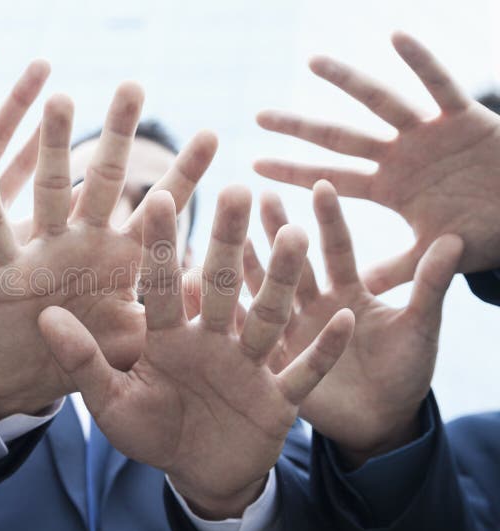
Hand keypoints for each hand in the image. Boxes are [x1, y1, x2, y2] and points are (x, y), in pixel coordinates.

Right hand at [0, 84, 217, 418]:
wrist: (30, 381)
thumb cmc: (89, 356)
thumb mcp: (137, 338)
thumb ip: (171, 316)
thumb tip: (212, 286)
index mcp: (123, 257)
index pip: (160, 209)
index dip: (185, 174)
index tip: (213, 133)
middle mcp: (87, 242)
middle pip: (106, 182)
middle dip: (120, 135)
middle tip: (133, 86)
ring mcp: (46, 251)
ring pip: (52, 191)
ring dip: (56, 147)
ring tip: (62, 98)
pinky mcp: (8, 271)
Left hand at [38, 188, 354, 519]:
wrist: (197, 473)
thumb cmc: (150, 434)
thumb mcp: (110, 402)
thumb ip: (82, 360)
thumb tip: (43, 317)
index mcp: (169, 336)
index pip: (163, 284)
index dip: (159, 245)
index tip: (156, 195)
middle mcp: (212, 339)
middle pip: (222, 286)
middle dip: (227, 243)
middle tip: (236, 191)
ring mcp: (249, 366)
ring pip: (267, 317)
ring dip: (281, 282)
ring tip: (295, 235)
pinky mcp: (280, 397)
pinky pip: (304, 372)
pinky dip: (323, 350)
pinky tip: (348, 317)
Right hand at [242, 180, 461, 465]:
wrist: (381, 422)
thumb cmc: (406, 372)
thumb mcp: (421, 328)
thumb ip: (431, 285)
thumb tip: (455, 239)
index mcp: (348, 291)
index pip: (337, 248)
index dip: (330, 220)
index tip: (321, 185)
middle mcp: (314, 305)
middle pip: (293, 263)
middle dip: (277, 230)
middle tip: (259, 195)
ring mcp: (291, 332)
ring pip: (265, 294)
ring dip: (248, 268)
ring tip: (226, 238)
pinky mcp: (276, 362)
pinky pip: (254, 339)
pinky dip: (235, 320)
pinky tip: (212, 299)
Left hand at [255, 31, 499, 292]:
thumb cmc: (484, 234)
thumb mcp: (433, 254)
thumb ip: (398, 269)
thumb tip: (357, 291)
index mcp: (389, 188)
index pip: (330, 179)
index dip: (294, 172)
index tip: (254, 166)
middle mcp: (401, 157)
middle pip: (341, 139)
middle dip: (300, 128)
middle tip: (258, 116)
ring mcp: (431, 135)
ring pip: (381, 104)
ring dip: (348, 83)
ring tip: (312, 62)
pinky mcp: (467, 118)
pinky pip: (442, 86)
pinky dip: (423, 61)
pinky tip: (396, 37)